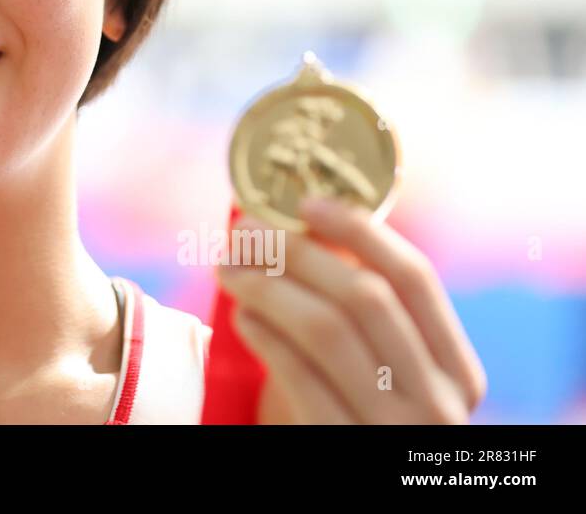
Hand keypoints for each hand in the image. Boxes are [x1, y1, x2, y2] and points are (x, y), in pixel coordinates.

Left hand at [214, 197, 486, 423]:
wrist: (364, 486)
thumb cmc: (362, 420)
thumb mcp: (386, 376)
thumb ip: (365, 315)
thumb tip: (302, 226)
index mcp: (459, 371)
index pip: (415, 278)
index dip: (360, 230)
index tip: (305, 202)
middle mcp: (439, 401)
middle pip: (365, 297)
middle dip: (298, 254)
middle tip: (247, 234)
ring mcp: (393, 430)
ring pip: (328, 331)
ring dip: (269, 288)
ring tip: (229, 270)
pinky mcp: (343, 447)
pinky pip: (300, 378)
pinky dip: (267, 339)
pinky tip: (242, 318)